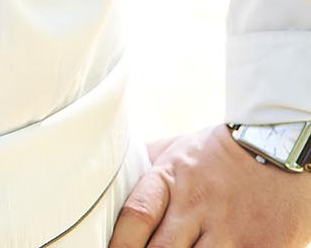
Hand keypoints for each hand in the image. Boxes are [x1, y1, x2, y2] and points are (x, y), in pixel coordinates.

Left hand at [109, 123, 310, 246]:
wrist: (280, 152)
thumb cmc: (218, 155)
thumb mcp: (177, 149)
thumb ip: (144, 168)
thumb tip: (108, 181)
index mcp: (171, 177)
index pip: (136, 216)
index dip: (118, 244)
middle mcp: (197, 204)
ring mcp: (230, 229)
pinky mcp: (259, 247)